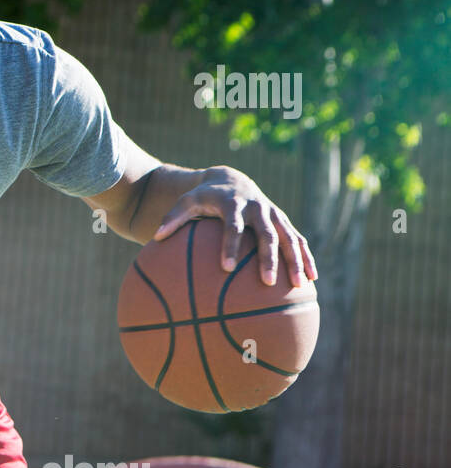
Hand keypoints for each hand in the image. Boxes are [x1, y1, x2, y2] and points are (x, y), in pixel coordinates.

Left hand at [154, 166, 318, 287]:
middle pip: (267, 234)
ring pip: (289, 238)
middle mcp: (259, 208)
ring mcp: (275, 215)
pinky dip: (306, 258)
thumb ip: (173, 218)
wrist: (233, 181)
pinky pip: (299, 241)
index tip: (225, 268)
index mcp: (235, 204)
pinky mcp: (284, 222)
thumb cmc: (206, 197)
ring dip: (295, 261)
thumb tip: (155, 237)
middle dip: (268, 258)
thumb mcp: (187, 202)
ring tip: (298, 285)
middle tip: (266, 282)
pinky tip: (311, 280)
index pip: (233, 226)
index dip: (230, 245)